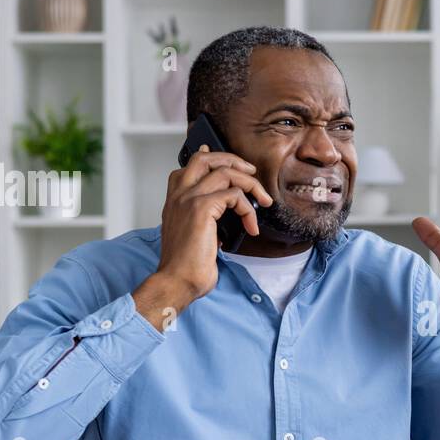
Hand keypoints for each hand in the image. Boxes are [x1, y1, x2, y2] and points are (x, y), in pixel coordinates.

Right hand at [133, 145, 271, 328]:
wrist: (177, 281)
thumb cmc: (187, 266)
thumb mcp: (195, 236)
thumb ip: (206, 219)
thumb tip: (227, 212)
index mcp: (175, 201)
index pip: (189, 167)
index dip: (210, 158)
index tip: (229, 162)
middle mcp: (179, 195)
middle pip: (206, 159)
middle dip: (233, 160)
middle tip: (252, 172)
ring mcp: (189, 199)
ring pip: (226, 172)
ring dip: (251, 184)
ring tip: (264, 200)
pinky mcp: (202, 208)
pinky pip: (235, 195)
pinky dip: (249, 210)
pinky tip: (251, 227)